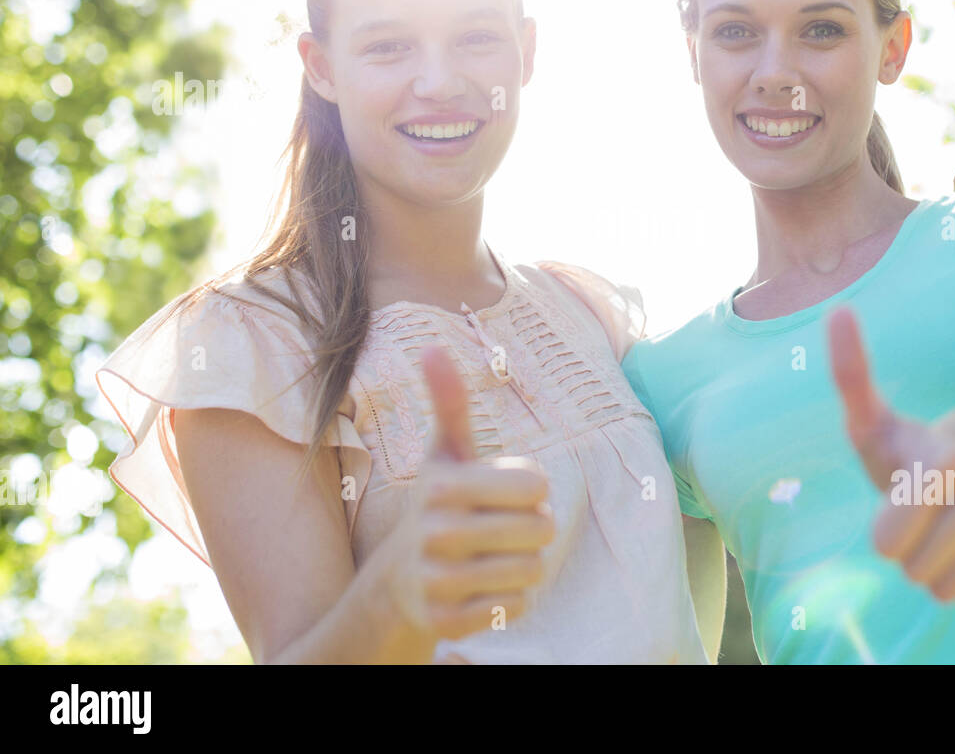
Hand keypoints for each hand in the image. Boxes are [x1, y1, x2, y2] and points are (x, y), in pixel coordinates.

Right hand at [382, 344, 554, 641]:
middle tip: (502, 528)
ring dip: (525, 564)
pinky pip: (517, 607)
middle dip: (533, 528)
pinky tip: (483, 589)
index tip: (503, 493)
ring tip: (494, 556)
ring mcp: (438, 581)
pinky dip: (512, 600)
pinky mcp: (446, 622)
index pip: (536, 486)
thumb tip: (432, 347)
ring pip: (533, 570)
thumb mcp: (445, 453)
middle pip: (541, 529)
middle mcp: (436, 534)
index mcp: (441, 487)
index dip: (531, 489)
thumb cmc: (438, 504)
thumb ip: (449, 402)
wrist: (397, 582)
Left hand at [827, 307, 954, 606]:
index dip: (884, 531)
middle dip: (908, 554)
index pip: (887, 542)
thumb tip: (836, 308)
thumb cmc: (914, 449)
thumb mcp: (874, 419)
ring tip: (945, 533)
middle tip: (922, 520)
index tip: (899, 498)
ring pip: (950, 590)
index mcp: (945, 458)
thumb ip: (850, 373)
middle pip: (916, 570)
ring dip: (937, 572)